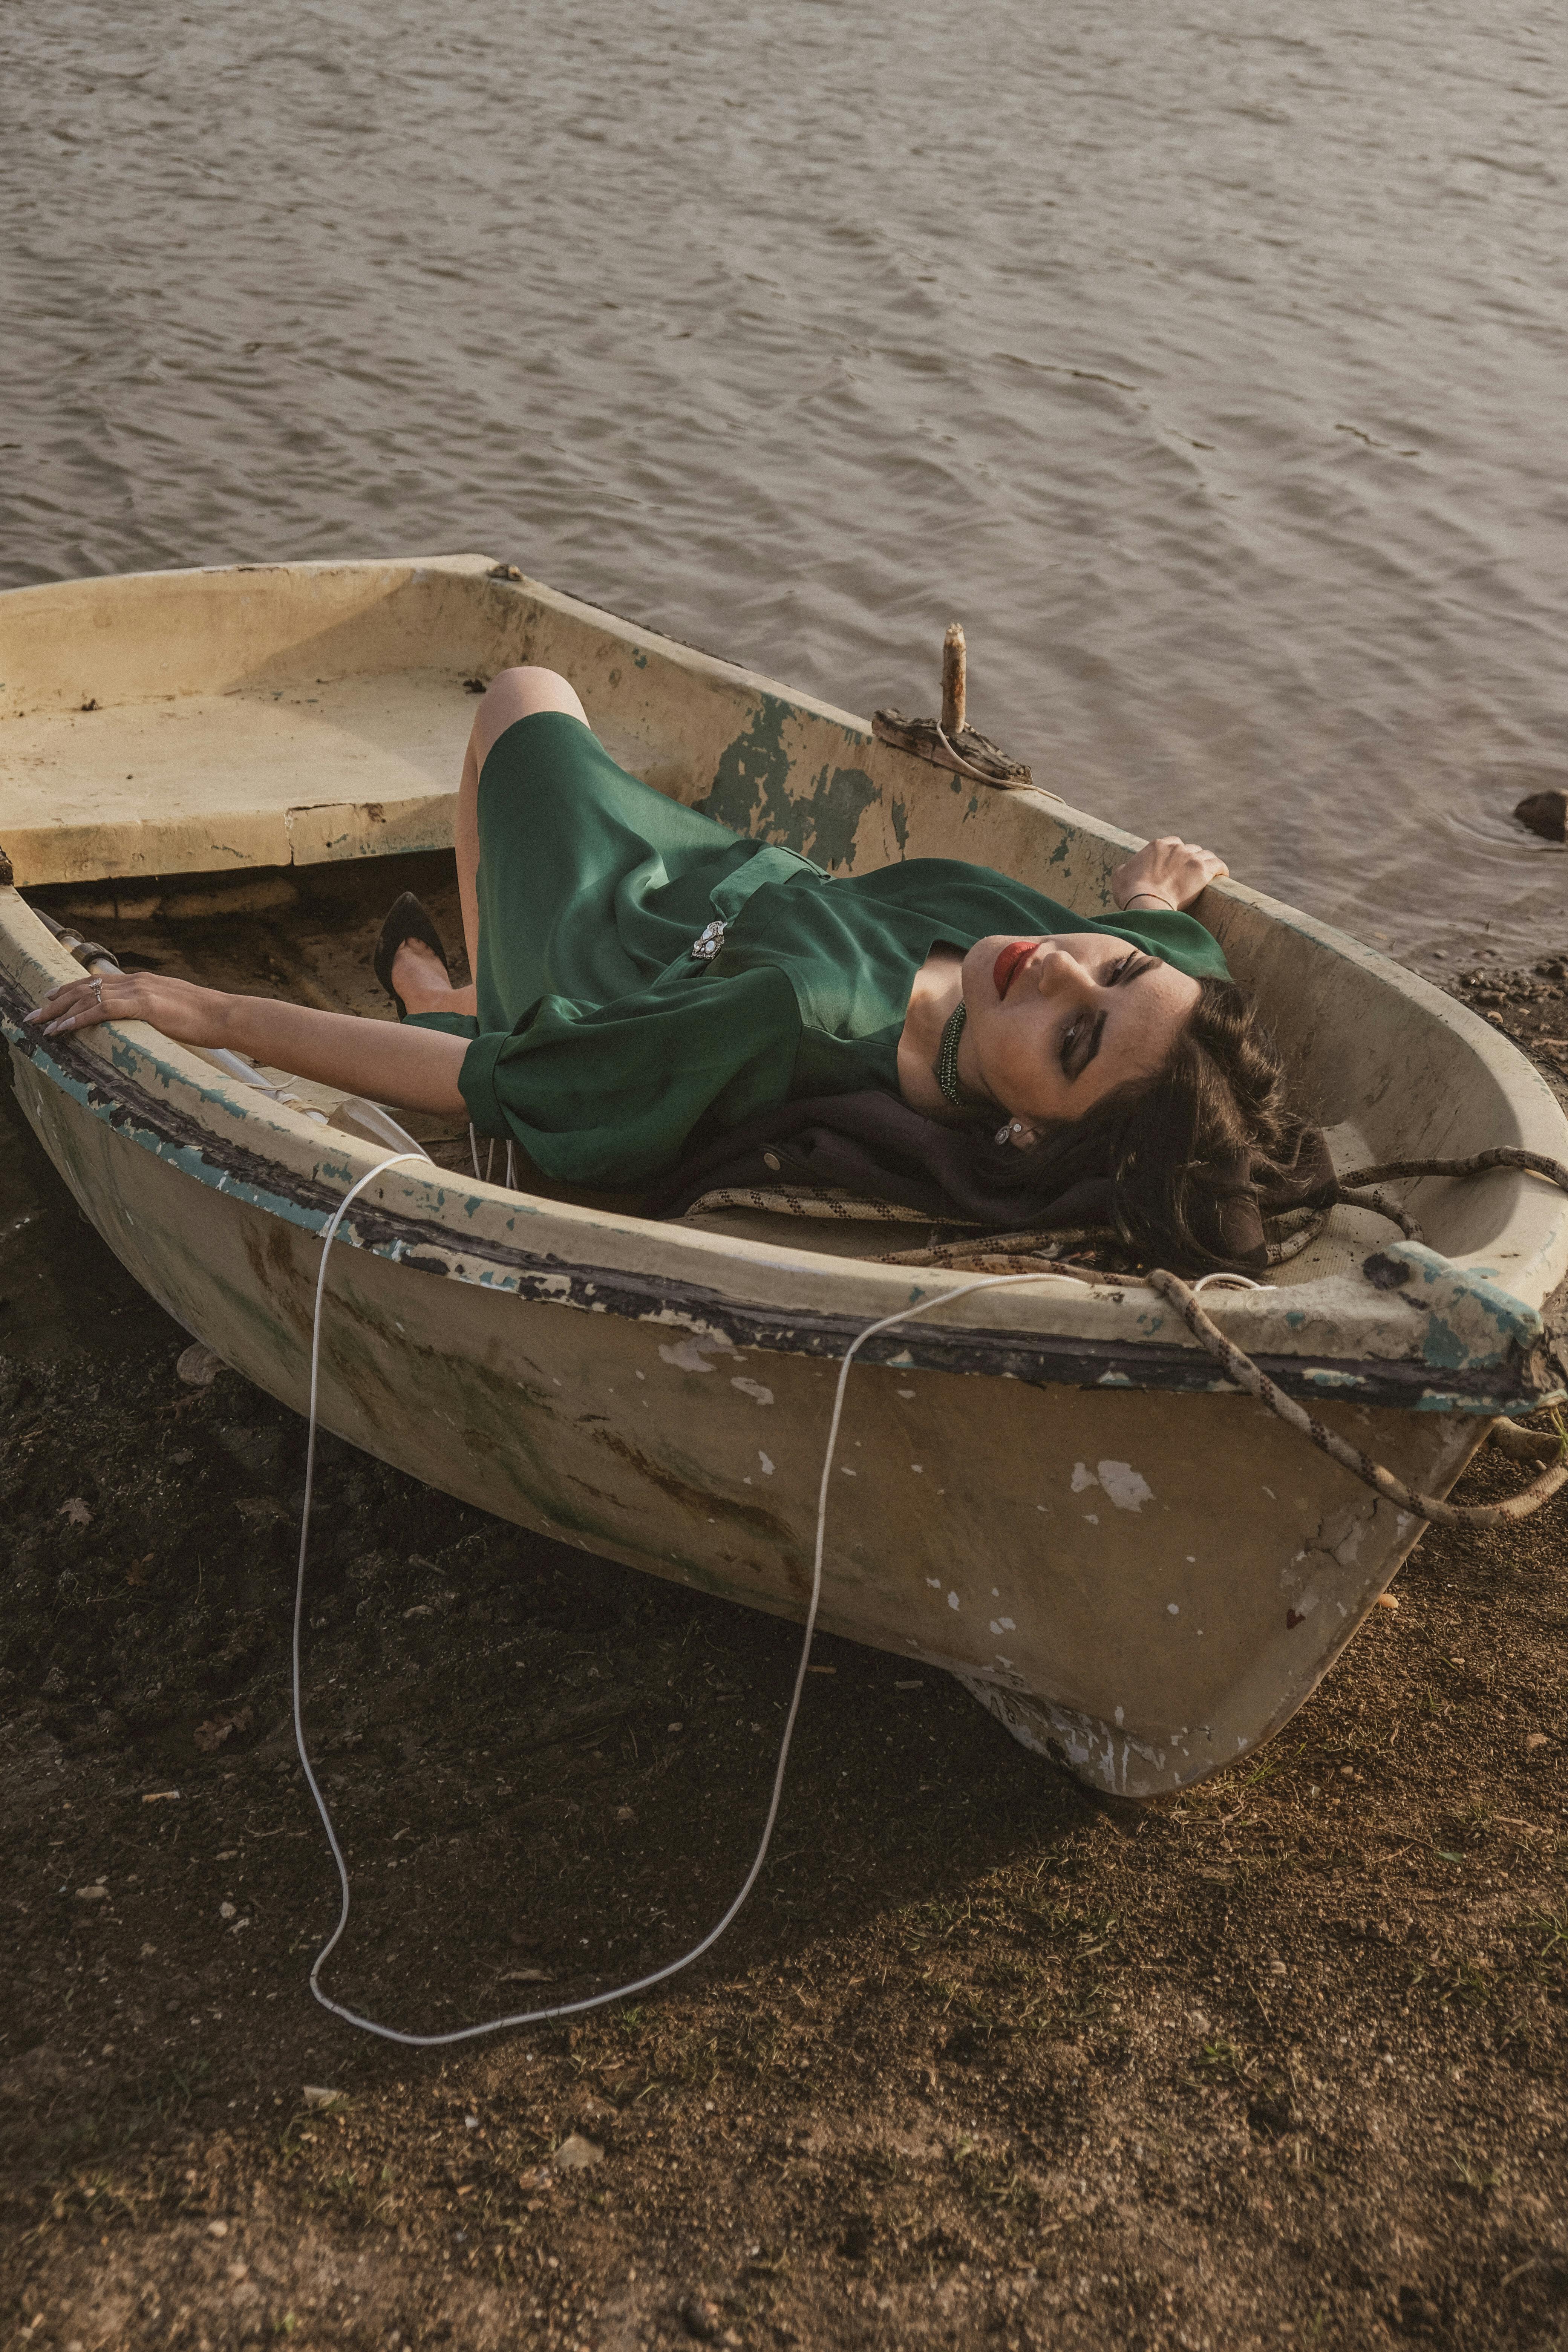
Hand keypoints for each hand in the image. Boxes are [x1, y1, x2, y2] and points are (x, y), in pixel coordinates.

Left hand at [25, 967, 234, 1046]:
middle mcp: (137, 981)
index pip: (98, 982)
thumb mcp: (174, 1012)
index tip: (51, 999)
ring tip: (40, 1022)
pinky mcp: (144, 1004)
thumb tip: (147, 1023)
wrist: (227, 1016)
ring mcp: (140, 990)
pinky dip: (78, 1018)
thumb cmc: (207, 1020)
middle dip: (56, 1000)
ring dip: (60, 1010)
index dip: (71, 990)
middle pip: (86, 986)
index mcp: (144, 982)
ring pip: (88, 996)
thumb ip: (155, 1013)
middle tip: (34, 1012)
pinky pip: (101, 1010)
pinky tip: (62, 1027)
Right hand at [1111, 836, 1228, 913]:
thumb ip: (1126, 868)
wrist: (1145, 901)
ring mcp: (1190, 857)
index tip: (1177, 864)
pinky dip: (1221, 869)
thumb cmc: (1130, 891)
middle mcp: (1176, 847)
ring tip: (1208, 874)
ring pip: (1206, 855)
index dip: (1176, 854)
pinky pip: (1219, 865)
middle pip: (1190, 849)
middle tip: (1190, 873)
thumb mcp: (1120, 875)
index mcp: (1157, 845)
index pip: (1173, 843)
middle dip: (1190, 859)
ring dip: (1206, 863)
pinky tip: (1222, 875)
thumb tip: (1126, 869)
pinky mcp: (1203, 870)